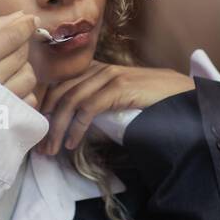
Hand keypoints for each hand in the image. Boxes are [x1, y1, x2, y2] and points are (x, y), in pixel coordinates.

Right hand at [0, 11, 42, 107]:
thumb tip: (20, 15)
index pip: (8, 38)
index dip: (24, 26)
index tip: (32, 20)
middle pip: (20, 55)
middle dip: (20, 48)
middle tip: (9, 51)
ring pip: (28, 76)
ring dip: (22, 71)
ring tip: (6, 74)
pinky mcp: (9, 119)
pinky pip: (29, 99)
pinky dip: (23, 94)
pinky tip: (8, 93)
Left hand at [36, 62, 194, 155]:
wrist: (181, 93)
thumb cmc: (149, 100)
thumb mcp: (117, 99)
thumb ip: (97, 104)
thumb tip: (72, 125)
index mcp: (95, 70)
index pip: (59, 84)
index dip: (45, 107)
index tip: (38, 130)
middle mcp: (98, 69)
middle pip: (60, 93)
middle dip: (47, 121)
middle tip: (41, 146)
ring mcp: (108, 77)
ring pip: (70, 101)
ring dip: (58, 129)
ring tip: (52, 150)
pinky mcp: (118, 88)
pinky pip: (88, 108)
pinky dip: (76, 128)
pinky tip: (72, 143)